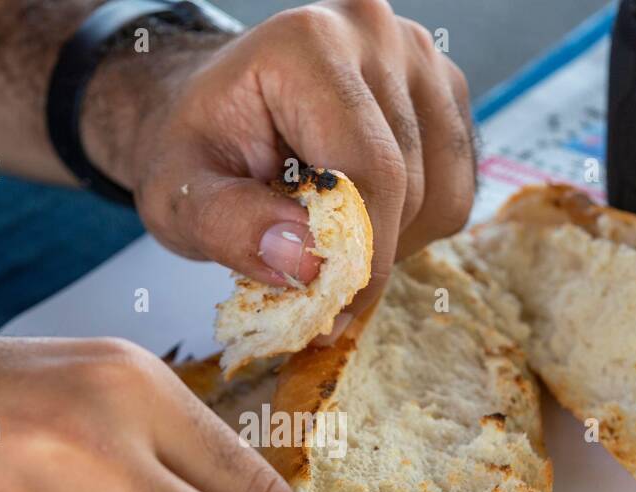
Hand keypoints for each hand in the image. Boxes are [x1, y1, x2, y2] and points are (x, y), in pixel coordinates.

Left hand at [84, 0, 476, 309]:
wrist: (207, 109)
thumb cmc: (194, 148)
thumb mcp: (180, 196)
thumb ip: (230, 226)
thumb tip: (304, 263)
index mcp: (308, 45)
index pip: (371, 169)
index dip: (359, 255)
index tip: (330, 311)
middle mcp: (377, 35)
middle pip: (410, 185)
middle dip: (366, 255)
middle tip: (314, 287)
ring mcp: (420, 57)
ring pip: (442, 195)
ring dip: (393, 243)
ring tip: (330, 240)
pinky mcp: (444, 89)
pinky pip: (455, 190)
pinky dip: (413, 226)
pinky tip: (358, 217)